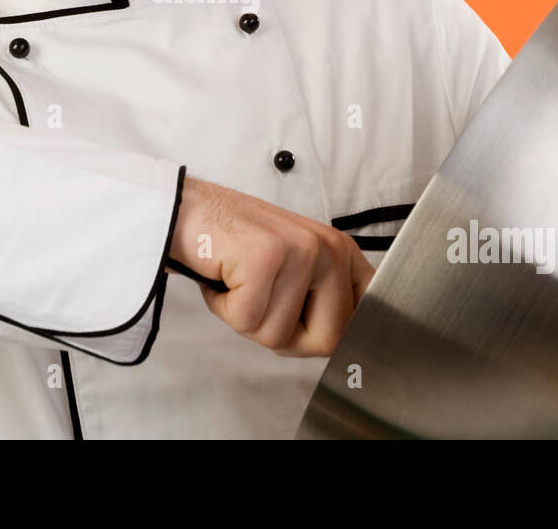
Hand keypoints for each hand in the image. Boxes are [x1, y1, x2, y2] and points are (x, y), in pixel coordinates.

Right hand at [165, 175, 375, 356]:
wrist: (188, 210)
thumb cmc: (236, 246)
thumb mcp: (294, 270)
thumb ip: (323, 299)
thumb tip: (344, 347)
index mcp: (342, 252)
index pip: (369, 312)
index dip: (338, 335)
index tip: (310, 331)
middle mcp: (329, 248)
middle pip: (328, 340)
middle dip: (284, 335)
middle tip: (259, 301)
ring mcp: (301, 252)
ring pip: (280, 336)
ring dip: (246, 319)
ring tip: (238, 282)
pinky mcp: (266, 259)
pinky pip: (247, 321)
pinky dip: (224, 307)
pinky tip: (224, 276)